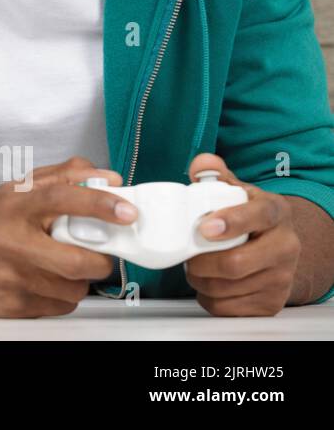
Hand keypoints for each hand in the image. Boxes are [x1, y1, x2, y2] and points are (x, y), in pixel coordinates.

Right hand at [0, 157, 132, 316]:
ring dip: (79, 280)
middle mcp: (9, 241)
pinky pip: (59, 307)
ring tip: (61, 267)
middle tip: (100, 254)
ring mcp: (9, 277)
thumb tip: (109, 180)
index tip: (126, 211)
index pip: (61, 198)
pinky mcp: (11, 306)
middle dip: (100, 261)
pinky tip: (44, 282)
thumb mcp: (20, 189)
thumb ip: (64, 176)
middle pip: (75, 261)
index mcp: (13, 205)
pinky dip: (61, 295)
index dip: (99, 204)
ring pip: (73, 289)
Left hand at [183, 153, 299, 315]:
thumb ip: (214, 174)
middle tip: (188, 256)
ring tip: (197, 268)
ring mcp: (281, 278)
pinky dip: (208, 298)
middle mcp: (286, 246)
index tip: (204, 228)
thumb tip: (202, 164)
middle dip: (200, 262)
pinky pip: (226, 308)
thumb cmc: (248, 217)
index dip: (230, 222)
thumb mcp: (236, 191)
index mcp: (276, 212)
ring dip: (200, 280)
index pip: (257, 216)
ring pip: (226, 288)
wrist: (277, 249)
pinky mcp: (271, 304)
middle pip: (235, 263)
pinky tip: (209, 284)